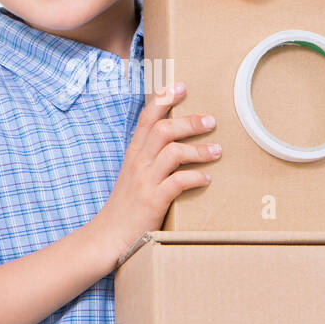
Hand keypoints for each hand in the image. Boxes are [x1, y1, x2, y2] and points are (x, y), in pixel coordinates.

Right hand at [89, 81, 218, 263]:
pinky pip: (178, 182)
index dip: (163, 99)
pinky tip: (206, 179)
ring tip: (217, 151)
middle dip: (189, 122)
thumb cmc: (125, 207)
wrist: (107, 237)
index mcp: (133, 154)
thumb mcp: (133, 177)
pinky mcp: (153, 200)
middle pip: (163, 129)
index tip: (180, 86)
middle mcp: (138, 163)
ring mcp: (145, 181)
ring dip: (199, 150)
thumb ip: (149, 159)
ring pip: (173, 152)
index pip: (146, 119)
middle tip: (211, 121)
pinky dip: (196, 177)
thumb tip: (176, 145)